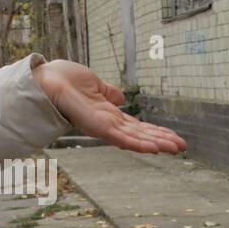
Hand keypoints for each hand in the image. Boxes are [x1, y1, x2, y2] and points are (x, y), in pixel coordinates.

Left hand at [31, 59, 186, 154]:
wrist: (45, 78)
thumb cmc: (63, 79)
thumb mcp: (93, 84)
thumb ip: (107, 92)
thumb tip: (120, 98)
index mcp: (107, 113)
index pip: (136, 126)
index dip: (155, 131)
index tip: (174, 136)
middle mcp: (107, 122)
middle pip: (140, 135)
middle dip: (162, 140)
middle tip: (183, 148)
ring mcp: (102, 126)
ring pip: (135, 139)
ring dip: (157, 144)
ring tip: (176, 149)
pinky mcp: (97, 126)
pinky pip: (121, 138)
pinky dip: (138, 144)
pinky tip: (155, 148)